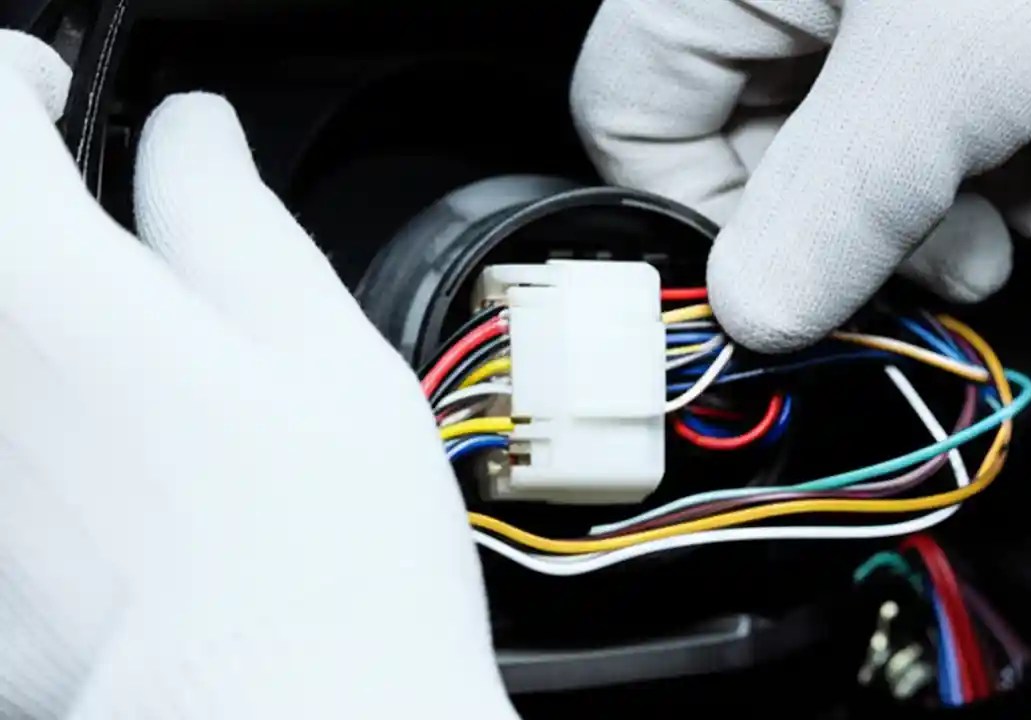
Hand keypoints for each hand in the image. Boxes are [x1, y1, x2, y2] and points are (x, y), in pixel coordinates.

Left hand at [0, 31, 513, 718]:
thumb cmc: (321, 567)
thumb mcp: (320, 353)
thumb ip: (231, 219)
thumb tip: (192, 140)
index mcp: (41, 293)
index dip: (11, 80)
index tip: (54, 102)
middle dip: (2, 200)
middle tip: (61, 213)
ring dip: (16, 307)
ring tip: (83, 337)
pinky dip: (20, 404)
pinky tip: (78, 444)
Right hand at [572, 0, 1030, 351]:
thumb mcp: (959, 72)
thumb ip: (839, 205)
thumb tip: (759, 310)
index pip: (634, 116)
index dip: (712, 222)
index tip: (799, 291)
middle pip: (779, 133)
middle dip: (891, 218)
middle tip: (961, 256)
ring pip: (890, 128)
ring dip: (989, 186)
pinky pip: (977, 86)